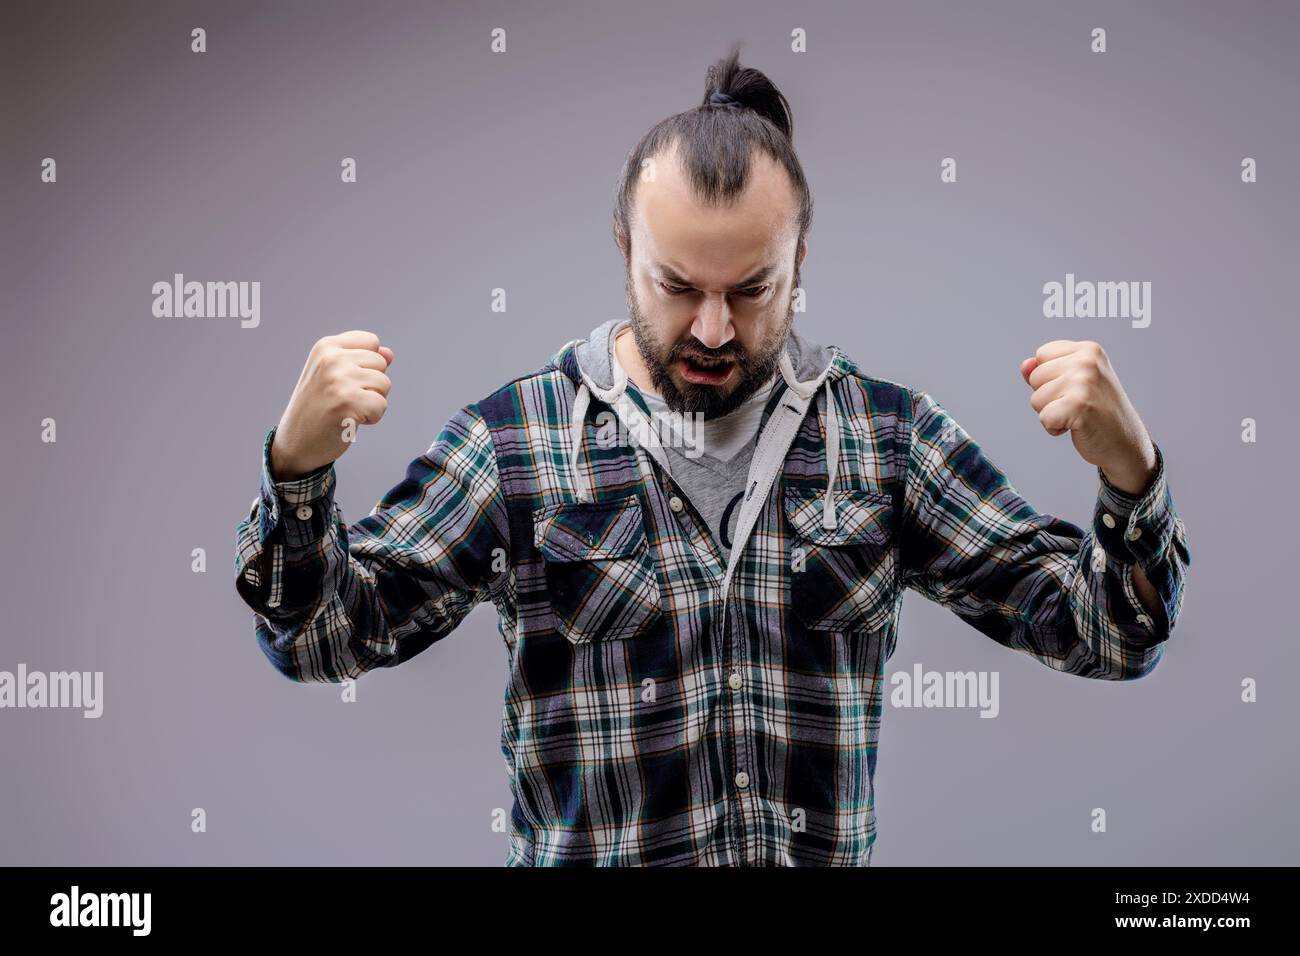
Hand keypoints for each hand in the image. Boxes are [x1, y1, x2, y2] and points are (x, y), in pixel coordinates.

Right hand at [270, 330, 393, 479]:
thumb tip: (389, 354)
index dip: (368, 364)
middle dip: (371, 384)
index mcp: (326, 347)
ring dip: (372, 401)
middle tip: (344, 399)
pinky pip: (382, 405)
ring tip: (347, 409)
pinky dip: (372, 418)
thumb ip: (362, 361)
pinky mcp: (348, 402)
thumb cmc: (317, 409)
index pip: (371, 341)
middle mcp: (331, 358)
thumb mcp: (334, 376)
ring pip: (384, 384)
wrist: (295, 443)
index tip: (345, 380)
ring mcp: (339, 380)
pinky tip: (350, 420)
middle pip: (380, 363)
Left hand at [1021, 340, 1155, 495]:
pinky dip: (1054, 428)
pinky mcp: (1079, 405)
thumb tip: (1025, 365)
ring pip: (1036, 399)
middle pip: (1035, 377)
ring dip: (1051, 413)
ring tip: (1077, 414)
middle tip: (1077, 405)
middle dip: (1048, 397)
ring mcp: (1084, 382)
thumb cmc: (1099, 411)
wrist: (1125, 442)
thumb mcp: (1075, 382)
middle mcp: (1087, 361)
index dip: (1049, 377)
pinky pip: (1044, 418)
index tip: (1074, 388)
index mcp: (1088, 350)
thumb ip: (1047, 370)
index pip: (1042, 355)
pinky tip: (1076, 426)